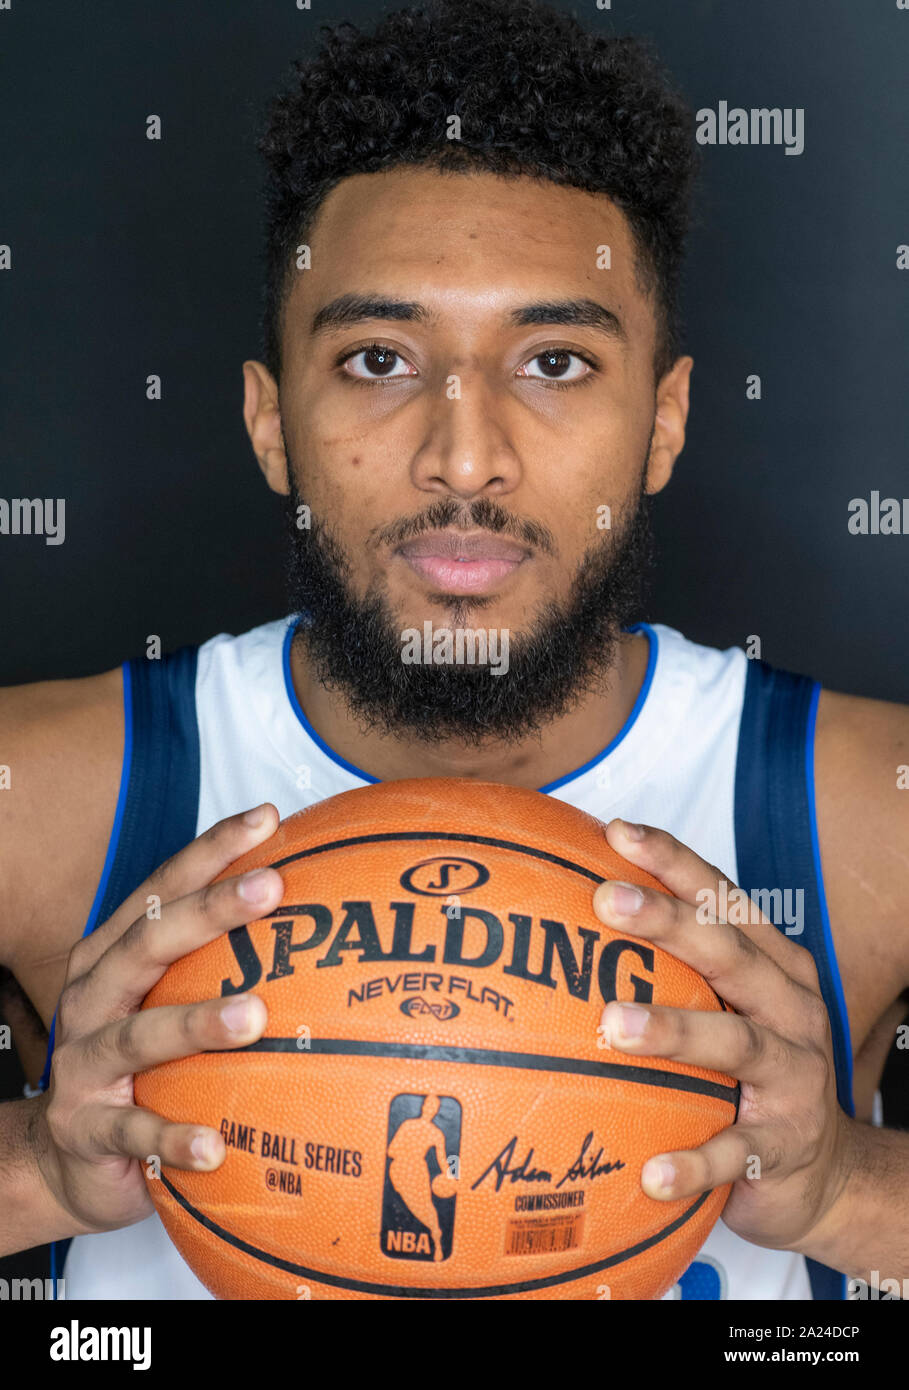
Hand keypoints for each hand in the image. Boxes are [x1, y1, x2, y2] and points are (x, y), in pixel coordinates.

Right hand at [31, 804, 284, 1236]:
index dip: (212, 850)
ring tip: (256, 1017)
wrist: (64, 1157)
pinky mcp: (86, 1128)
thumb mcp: (165, 1003)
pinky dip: (173, 1138)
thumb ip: (219, 964)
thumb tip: (318, 917)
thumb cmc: (136, 1065)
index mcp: (113, 957)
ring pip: (138, 1034)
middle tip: (272, 887)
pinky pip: (133, 1133)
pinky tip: (217, 1147)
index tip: (267, 818)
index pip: (163, 890)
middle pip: (148, 942)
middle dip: (209, 910)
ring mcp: (83, 1063)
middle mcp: (93, 998)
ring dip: (196, 1023)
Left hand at [592, 818, 850, 1253]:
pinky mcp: (785, 1148)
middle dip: (670, 921)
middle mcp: (789, 1010)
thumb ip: (669, 968)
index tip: (618, 832)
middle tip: (607, 900)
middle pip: (729, 953)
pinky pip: (738, 1154)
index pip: (722, 899)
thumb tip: (563, 922)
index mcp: (773, 966)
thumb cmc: (752, 1073)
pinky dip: (696, 1162)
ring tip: (615, 1025)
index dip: (674, 862)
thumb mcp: (725, 1009)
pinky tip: (651, 1173)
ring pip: (736, 1045)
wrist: (825, 1171)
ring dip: (676, 1031)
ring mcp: (793, 1078)